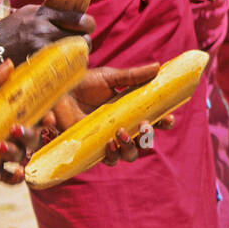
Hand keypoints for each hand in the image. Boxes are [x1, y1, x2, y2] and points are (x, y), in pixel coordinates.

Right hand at [0, 4, 94, 64]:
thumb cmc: (8, 31)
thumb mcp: (26, 14)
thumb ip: (49, 14)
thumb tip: (72, 16)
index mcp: (42, 14)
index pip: (79, 19)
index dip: (88, 24)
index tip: (87, 27)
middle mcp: (42, 30)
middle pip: (82, 40)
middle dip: (83, 43)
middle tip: (78, 46)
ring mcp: (39, 49)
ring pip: (74, 56)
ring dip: (75, 57)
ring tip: (66, 57)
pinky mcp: (36, 66)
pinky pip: (62, 69)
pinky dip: (63, 69)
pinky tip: (57, 67)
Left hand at [0, 61, 44, 184]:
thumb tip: (10, 64)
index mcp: (4, 114)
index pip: (32, 115)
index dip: (45, 115)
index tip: (49, 113)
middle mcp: (6, 134)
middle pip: (31, 137)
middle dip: (30, 134)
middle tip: (17, 128)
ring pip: (20, 155)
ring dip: (15, 152)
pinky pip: (8, 178)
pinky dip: (15, 177)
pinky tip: (15, 172)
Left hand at [51, 61, 172, 164]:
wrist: (60, 92)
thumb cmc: (84, 84)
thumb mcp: (109, 77)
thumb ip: (132, 76)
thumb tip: (157, 67)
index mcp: (131, 112)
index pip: (154, 121)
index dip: (164, 122)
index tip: (168, 118)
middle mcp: (122, 128)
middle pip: (144, 143)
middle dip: (148, 138)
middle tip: (144, 126)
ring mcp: (108, 139)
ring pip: (128, 155)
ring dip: (130, 148)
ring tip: (121, 133)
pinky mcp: (92, 148)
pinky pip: (108, 160)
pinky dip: (112, 155)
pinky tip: (109, 143)